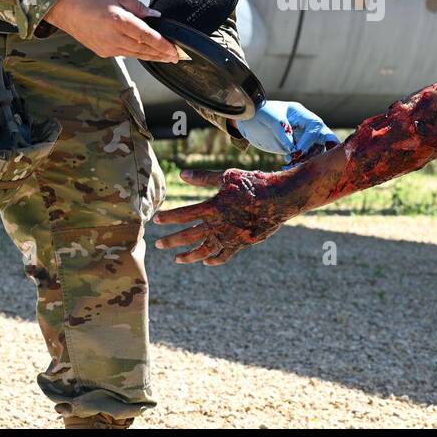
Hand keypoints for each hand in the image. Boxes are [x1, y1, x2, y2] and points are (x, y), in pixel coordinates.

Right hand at [44, 0, 179, 61]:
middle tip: (175, 58)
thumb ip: (138, 6)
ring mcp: (108, 47)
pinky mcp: (103, 52)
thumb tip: (154, 16)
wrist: (67, 9)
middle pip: (144, 50)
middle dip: (161, 54)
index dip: (163, 45)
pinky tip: (145, 54)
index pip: (147, 37)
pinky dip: (137, 55)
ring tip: (164, 58)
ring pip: (135, 55)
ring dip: (151, 57)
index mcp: (119, 21)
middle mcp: (114, 38)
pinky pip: (125, 55)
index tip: (174, 50)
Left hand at [154, 168, 301, 264]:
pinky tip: (206, 262)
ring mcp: (229, 237)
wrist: (279, 198)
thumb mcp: (227, 176)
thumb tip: (182, 174)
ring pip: (203, 251)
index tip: (156, 220)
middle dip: (171, 241)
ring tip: (178, 259)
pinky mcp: (241, 243)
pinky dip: (213, 260)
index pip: (182, 215)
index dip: (167, 218)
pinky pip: (223, 256)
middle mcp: (218, 225)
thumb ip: (203, 178)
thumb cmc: (253, 183)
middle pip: (188, 236)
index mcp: (212, 207)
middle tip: (159, 245)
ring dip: (188, 256)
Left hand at [236, 100, 339, 165]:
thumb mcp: (268, 118)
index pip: (315, 126)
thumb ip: (281, 130)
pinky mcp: (296, 149)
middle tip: (315, 163)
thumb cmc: (258, 114)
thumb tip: (293, 148)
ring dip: (307, 161)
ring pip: (316, 151)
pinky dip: (299, 165)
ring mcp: (302, 137)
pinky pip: (305, 158)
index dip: (309, 140)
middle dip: (321, 151)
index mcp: (301, 114)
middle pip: (325, 137)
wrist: (247, 121)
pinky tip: (286, 167)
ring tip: (289, 165)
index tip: (294, 151)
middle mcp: (305, 126)